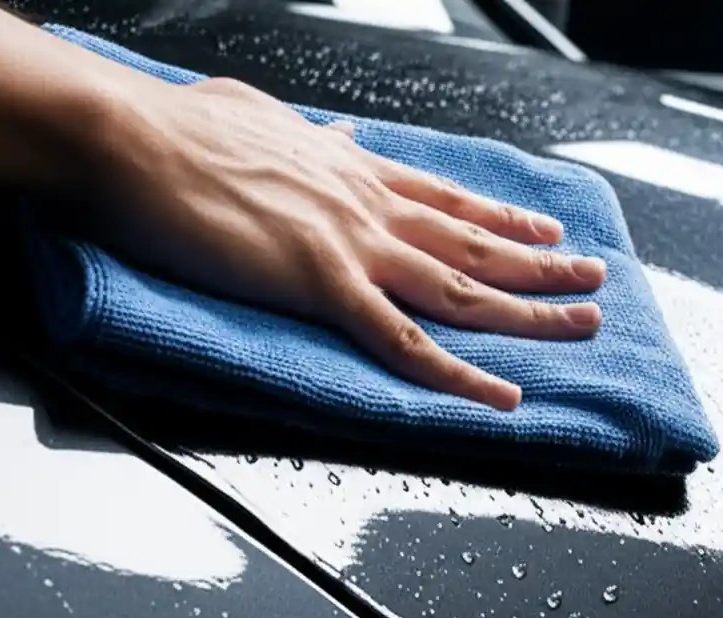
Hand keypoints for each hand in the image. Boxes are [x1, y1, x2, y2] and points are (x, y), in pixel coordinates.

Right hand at [86, 77, 605, 410]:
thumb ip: (308, 132)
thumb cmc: (175, 129)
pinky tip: (501, 396)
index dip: (502, 215)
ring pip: (463, 286)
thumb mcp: (258, 116)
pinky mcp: (321, 284)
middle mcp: (366, 203)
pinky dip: (459, 374)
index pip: (446, 196)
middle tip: (592, 277)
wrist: (129, 138)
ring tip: (584, 322)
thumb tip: (338, 131)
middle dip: (542, 262)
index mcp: (349, 166)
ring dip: (531, 310)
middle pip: (475, 239)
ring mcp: (352, 243)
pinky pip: (405, 341)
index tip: (544, 227)